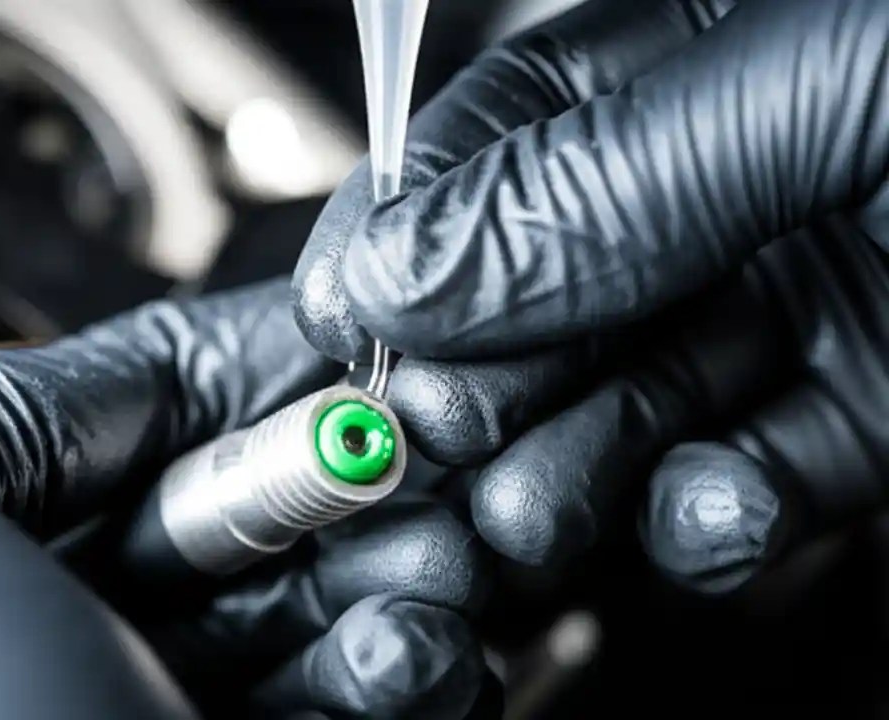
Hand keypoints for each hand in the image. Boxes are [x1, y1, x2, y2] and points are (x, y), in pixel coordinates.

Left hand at [0, 279, 495, 719]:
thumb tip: (137, 375)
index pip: (128, 430)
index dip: (246, 373)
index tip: (346, 344)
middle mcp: (72, 655)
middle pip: (246, 517)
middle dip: (344, 474)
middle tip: (416, 451)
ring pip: (326, 607)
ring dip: (396, 570)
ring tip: (435, 561)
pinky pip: (372, 699)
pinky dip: (415, 668)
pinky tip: (413, 655)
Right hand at [294, 0, 888, 586]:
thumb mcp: (807, 90)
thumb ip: (591, 189)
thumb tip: (392, 270)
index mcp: (674, 71)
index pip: (478, 156)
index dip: (396, 247)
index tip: (341, 328)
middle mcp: (709, 193)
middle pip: (528, 309)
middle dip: (473, 388)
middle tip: (435, 437)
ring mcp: (778, 308)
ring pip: (617, 416)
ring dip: (566, 481)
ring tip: (534, 512)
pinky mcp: (860, 418)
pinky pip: (742, 489)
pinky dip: (708, 525)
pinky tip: (713, 510)